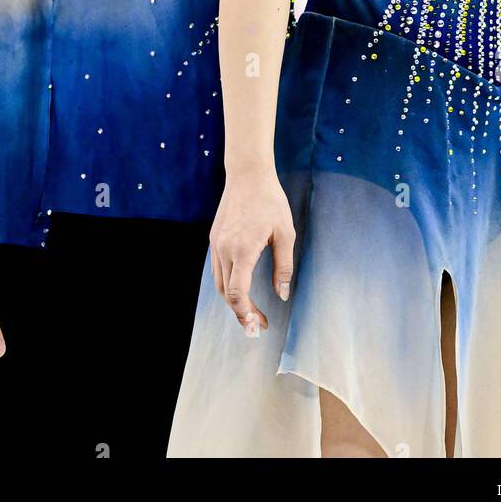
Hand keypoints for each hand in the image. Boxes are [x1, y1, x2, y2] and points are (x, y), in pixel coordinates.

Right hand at [209, 169, 294, 336]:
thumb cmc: (270, 201)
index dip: (246, 314)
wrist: (248, 174)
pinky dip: (227, 285)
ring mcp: (216, 244)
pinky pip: (218, 269)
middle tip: (258, 326)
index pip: (237, 294)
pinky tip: (240, 290)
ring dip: (233, 301)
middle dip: (242, 314)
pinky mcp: (214, 238)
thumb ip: (283, 267)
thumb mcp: (285, 233)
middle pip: (226, 294)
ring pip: (219, 283)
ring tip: (251, 313)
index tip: (259, 327)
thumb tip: (282, 294)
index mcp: (242, 250)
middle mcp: (224, 249)